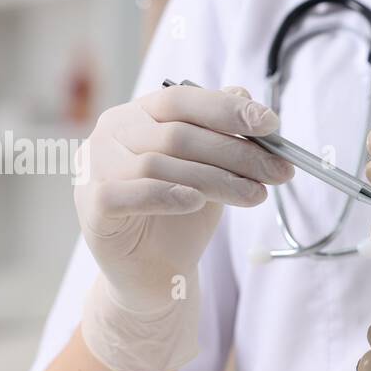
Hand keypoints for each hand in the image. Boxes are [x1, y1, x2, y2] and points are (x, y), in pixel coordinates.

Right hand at [74, 85, 292, 370]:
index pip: (181, 99)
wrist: (155, 276)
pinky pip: (128, 193)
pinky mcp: (92, 206)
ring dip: (217, 179)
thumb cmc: (180, 219)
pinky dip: (166, 195)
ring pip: (159, 163)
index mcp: (137, 115)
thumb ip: (222, 136)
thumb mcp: (210, 172)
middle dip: (237, 153)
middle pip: (177, 134)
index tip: (271, 125)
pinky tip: (196, 203)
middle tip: (278, 171)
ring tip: (256, 196)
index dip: (227, 109)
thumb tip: (246, 95)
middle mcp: (111, 133)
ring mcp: (95, 168)